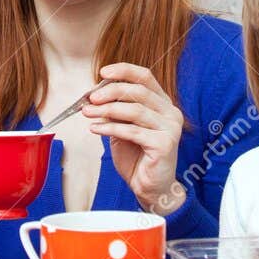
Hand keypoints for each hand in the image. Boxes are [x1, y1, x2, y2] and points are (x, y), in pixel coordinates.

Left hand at [83, 63, 185, 214]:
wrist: (151, 188)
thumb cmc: (137, 158)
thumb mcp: (124, 128)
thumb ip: (116, 111)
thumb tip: (94, 95)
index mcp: (163, 104)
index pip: (146, 77)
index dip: (124, 71)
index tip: (103, 73)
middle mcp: (171, 113)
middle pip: (138, 91)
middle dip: (111, 92)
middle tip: (90, 98)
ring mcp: (170, 128)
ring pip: (134, 110)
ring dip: (106, 110)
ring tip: (88, 113)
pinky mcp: (164, 144)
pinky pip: (132, 131)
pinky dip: (110, 128)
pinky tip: (96, 129)